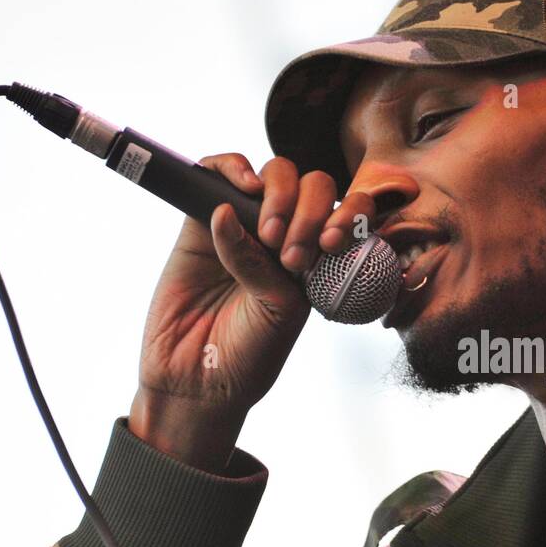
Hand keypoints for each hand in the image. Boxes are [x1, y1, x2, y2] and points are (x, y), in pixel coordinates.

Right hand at [129, 152, 351, 470]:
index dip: (350, 214)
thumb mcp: (278, 313)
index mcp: (322, 259)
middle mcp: (288, 235)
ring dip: (280, 193)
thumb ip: (266, 266)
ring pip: (273, 174)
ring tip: (265, 234)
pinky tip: (241, 189)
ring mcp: (245, 224)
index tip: (332, 242)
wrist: (196, 379)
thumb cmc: (248, 353)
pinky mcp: (201, 220)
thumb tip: (230, 214)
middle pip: (313, 186)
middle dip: (311, 209)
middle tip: (290, 255)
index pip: (348, 214)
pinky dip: (231, 168)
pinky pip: (216, 172)